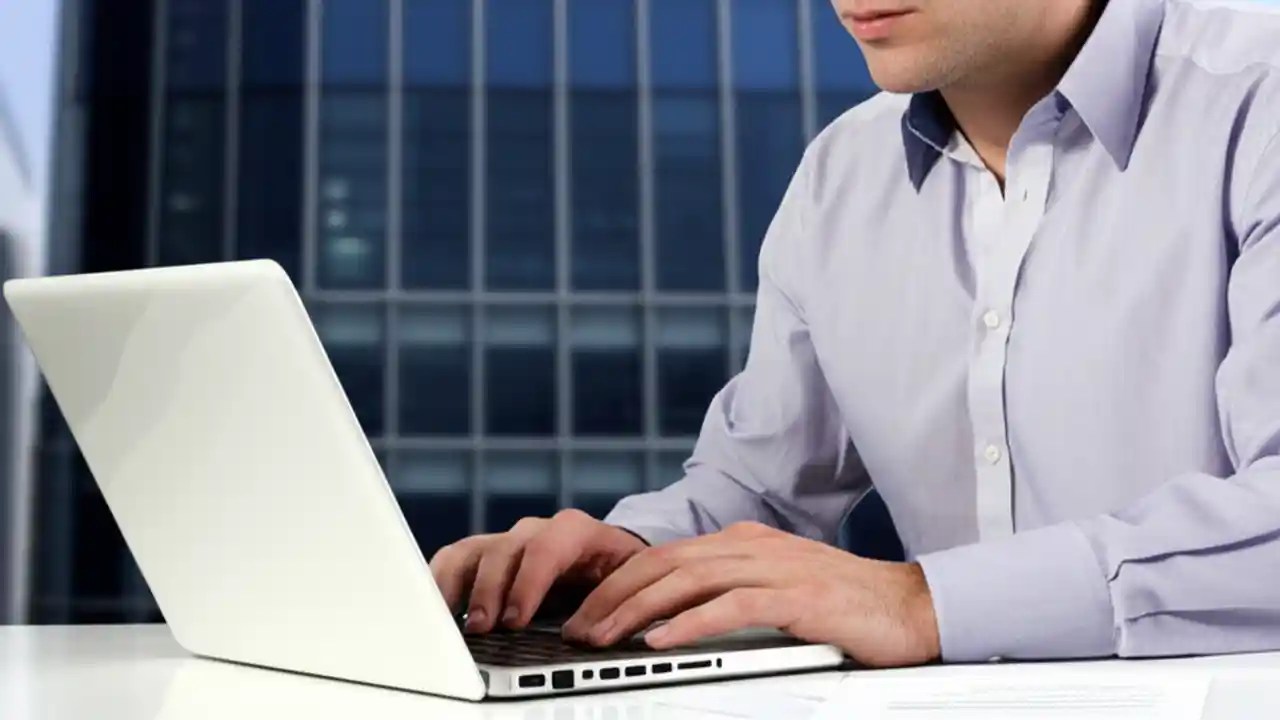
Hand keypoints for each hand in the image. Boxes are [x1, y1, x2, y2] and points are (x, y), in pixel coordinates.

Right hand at [430, 509, 647, 632]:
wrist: (608, 556)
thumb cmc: (618, 571)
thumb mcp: (626, 581)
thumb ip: (609, 600)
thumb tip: (590, 632)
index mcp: (575, 532)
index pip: (546, 548)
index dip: (528, 583)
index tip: (515, 619)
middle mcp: (535, 532)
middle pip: (503, 550)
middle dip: (489, 591)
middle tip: (481, 628)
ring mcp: (507, 541)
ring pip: (473, 552)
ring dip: (458, 587)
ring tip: (449, 621)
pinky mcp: (485, 555)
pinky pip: (455, 559)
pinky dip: (441, 583)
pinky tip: (436, 609)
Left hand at [561, 521, 940, 667]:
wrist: (911, 606)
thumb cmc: (843, 604)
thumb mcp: (775, 588)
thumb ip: (730, 590)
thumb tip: (673, 615)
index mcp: (743, 541)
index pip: (665, 555)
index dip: (619, 582)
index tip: (587, 611)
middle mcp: (752, 545)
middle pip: (665, 562)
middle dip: (614, 596)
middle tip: (580, 628)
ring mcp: (775, 567)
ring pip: (688, 580)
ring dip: (639, 610)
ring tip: (606, 637)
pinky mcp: (797, 595)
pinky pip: (732, 606)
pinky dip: (691, 623)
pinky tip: (663, 642)